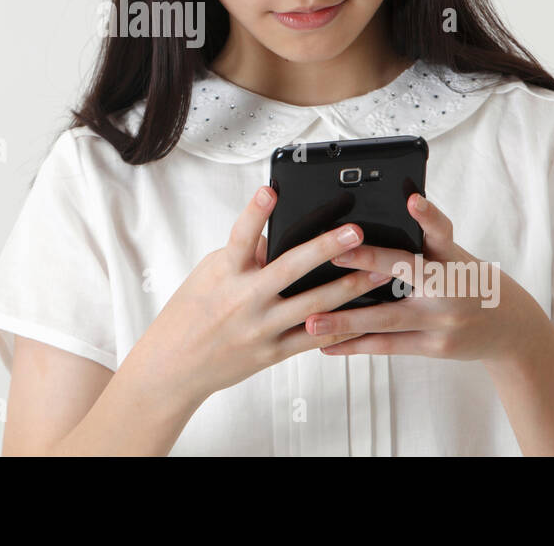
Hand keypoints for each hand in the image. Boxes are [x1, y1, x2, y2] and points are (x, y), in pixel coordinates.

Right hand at [129, 186, 390, 405]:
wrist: (174, 365)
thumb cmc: (190, 313)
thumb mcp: (210, 274)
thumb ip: (245, 255)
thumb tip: (276, 234)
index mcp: (225, 273)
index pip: (241, 237)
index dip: (255, 212)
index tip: (271, 189)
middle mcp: (244, 299)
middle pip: (289, 269)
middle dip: (325, 249)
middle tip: (354, 232)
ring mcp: (260, 328)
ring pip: (313, 306)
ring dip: (349, 287)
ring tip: (379, 273)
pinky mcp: (272, 353)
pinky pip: (313, 339)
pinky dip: (341, 327)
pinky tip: (365, 318)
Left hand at [305, 193, 538, 363]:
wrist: (513, 329)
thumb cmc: (471, 282)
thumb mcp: (456, 257)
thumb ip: (422, 244)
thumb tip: (369, 226)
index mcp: (453, 256)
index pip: (441, 231)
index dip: (428, 215)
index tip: (411, 199)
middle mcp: (449, 286)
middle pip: (407, 271)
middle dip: (368, 262)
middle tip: (334, 254)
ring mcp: (442, 319)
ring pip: (388, 318)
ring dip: (346, 320)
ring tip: (312, 321)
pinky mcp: (435, 347)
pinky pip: (389, 346)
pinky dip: (356, 345)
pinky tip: (327, 346)